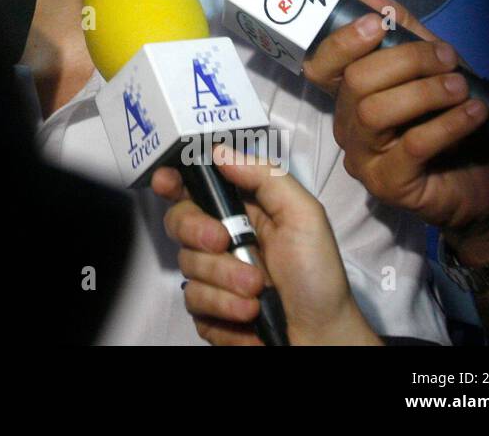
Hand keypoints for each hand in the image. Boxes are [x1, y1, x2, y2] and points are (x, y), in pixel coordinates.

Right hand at [152, 144, 382, 344]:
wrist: (322, 337)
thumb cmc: (318, 276)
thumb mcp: (304, 216)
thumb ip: (265, 177)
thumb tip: (220, 150)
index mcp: (241, 211)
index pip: (195, 187)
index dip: (172, 180)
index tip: (165, 181)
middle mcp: (220, 240)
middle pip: (179, 221)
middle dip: (198, 231)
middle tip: (224, 242)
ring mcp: (211, 276)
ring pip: (187, 265)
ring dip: (225, 280)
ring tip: (259, 293)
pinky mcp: (207, 310)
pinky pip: (194, 301)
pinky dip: (223, 309)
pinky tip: (249, 314)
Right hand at [304, 0, 488, 264]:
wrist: (485, 187)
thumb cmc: (456, 126)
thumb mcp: (436, 71)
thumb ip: (406, 35)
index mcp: (351, 97)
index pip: (321, 66)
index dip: (342, 41)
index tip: (379, 22)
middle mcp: (348, 125)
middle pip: (355, 82)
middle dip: (406, 61)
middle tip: (447, 59)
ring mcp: (363, 157)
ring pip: (375, 112)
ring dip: (425, 92)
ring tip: (460, 89)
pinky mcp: (388, 184)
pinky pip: (411, 145)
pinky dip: (447, 123)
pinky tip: (473, 114)